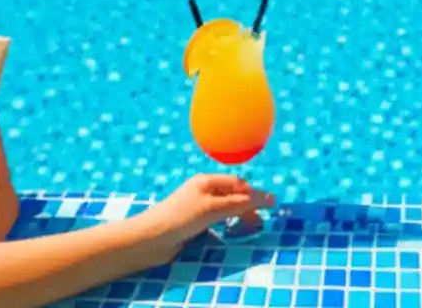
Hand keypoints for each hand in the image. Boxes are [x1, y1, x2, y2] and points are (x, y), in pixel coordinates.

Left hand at [134, 175, 274, 261]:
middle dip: (248, 207)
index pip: (238, 184)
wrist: (150, 239)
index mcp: (207, 181)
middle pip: (233, 196)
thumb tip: (268, 198)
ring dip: (239, 217)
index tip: (271, 207)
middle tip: (260, 223)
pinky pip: (217, 221)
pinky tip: (231, 234)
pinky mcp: (194, 224)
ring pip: (226, 210)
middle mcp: (203, 192)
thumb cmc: (181, 218)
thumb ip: (240, 204)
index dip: (254, 194)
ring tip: (251, 229)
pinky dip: (227, 225)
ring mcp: (198, 208)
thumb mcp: (213, 209)